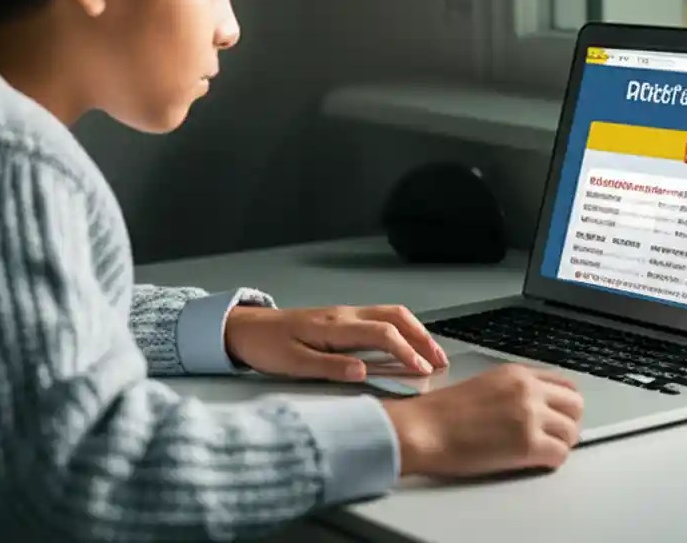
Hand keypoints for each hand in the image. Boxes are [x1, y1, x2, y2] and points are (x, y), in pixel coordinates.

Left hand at [223, 305, 448, 381]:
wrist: (246, 328)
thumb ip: (330, 367)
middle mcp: (346, 315)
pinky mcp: (343, 319)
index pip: (383, 335)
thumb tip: (364, 372)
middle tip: (440, 361)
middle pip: (395, 317)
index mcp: (336, 326)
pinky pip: (382, 317)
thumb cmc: (268, 346)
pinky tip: (407, 343)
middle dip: (422, 337)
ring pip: (391, 314)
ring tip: (432, 353)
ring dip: (416, 331)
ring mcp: (346, 314)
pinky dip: (402, 328)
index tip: (423, 371)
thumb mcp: (293, 363)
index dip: (406, 352)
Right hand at [381, 364, 583, 476]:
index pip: (565, 384)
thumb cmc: (443, 412)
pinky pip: (560, 455)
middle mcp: (529, 391)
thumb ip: (515, 390)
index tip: (560, 415)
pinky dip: (553, 461)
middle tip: (557, 436)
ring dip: (562, 443)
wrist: (424, 429)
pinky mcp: (527, 445)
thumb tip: (537, 406)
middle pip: (575, 406)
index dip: (565, 404)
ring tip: (544, 451)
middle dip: (570, 422)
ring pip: (571, 432)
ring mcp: (530, 417)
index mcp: (518, 374)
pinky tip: (537, 462)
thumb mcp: (486, 384)